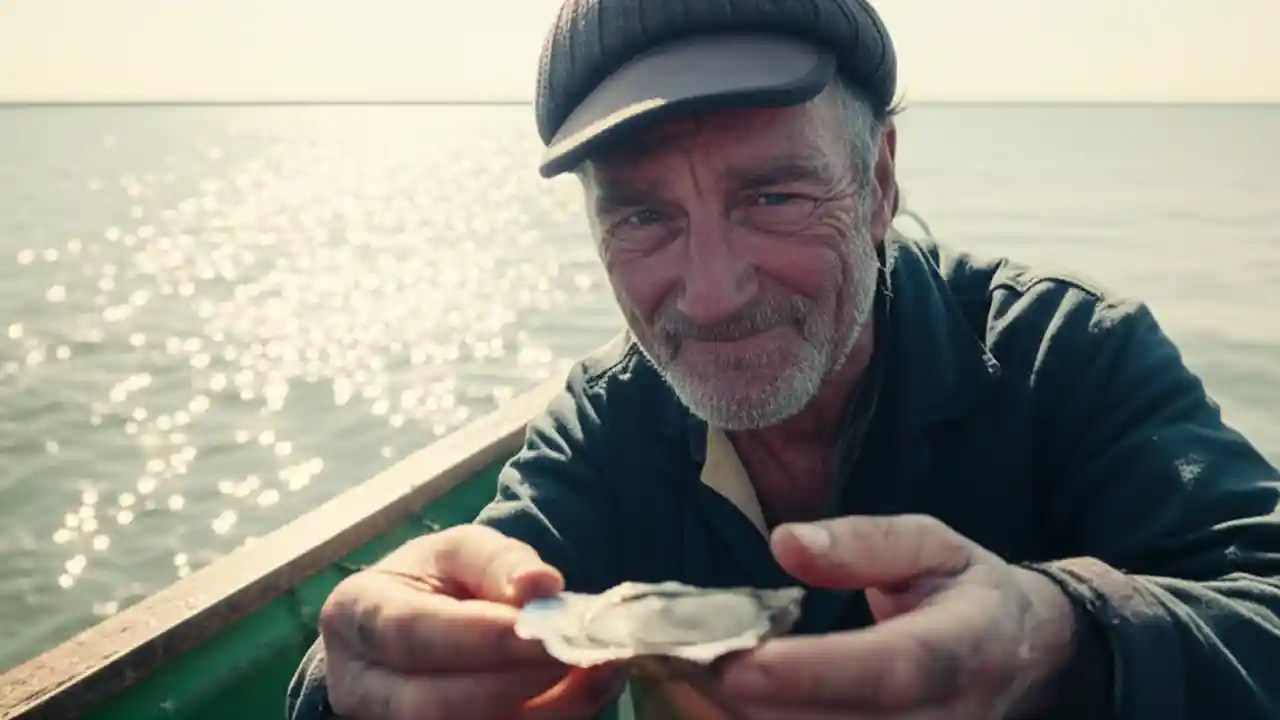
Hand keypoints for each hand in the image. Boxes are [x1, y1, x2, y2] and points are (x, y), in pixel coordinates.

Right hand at [318, 524, 624, 719]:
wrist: (417, 624)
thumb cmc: (438, 583)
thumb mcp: (461, 552)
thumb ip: (498, 561)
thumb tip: (541, 586)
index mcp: (356, 614)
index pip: (411, 633)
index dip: (476, 637)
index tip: (538, 628)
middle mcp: (360, 683)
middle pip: (430, 704)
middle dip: (511, 684)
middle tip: (573, 654)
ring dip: (540, 712)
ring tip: (594, 672)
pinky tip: (583, 695)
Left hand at [714, 515, 1080, 718]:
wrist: (1026, 654)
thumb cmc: (966, 590)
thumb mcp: (932, 543)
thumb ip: (863, 543)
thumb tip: (785, 544)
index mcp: (965, 647)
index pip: (891, 671)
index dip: (814, 675)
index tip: (737, 666)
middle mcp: (949, 718)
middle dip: (754, 707)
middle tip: (677, 666)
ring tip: (683, 684)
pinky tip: (719, 707)